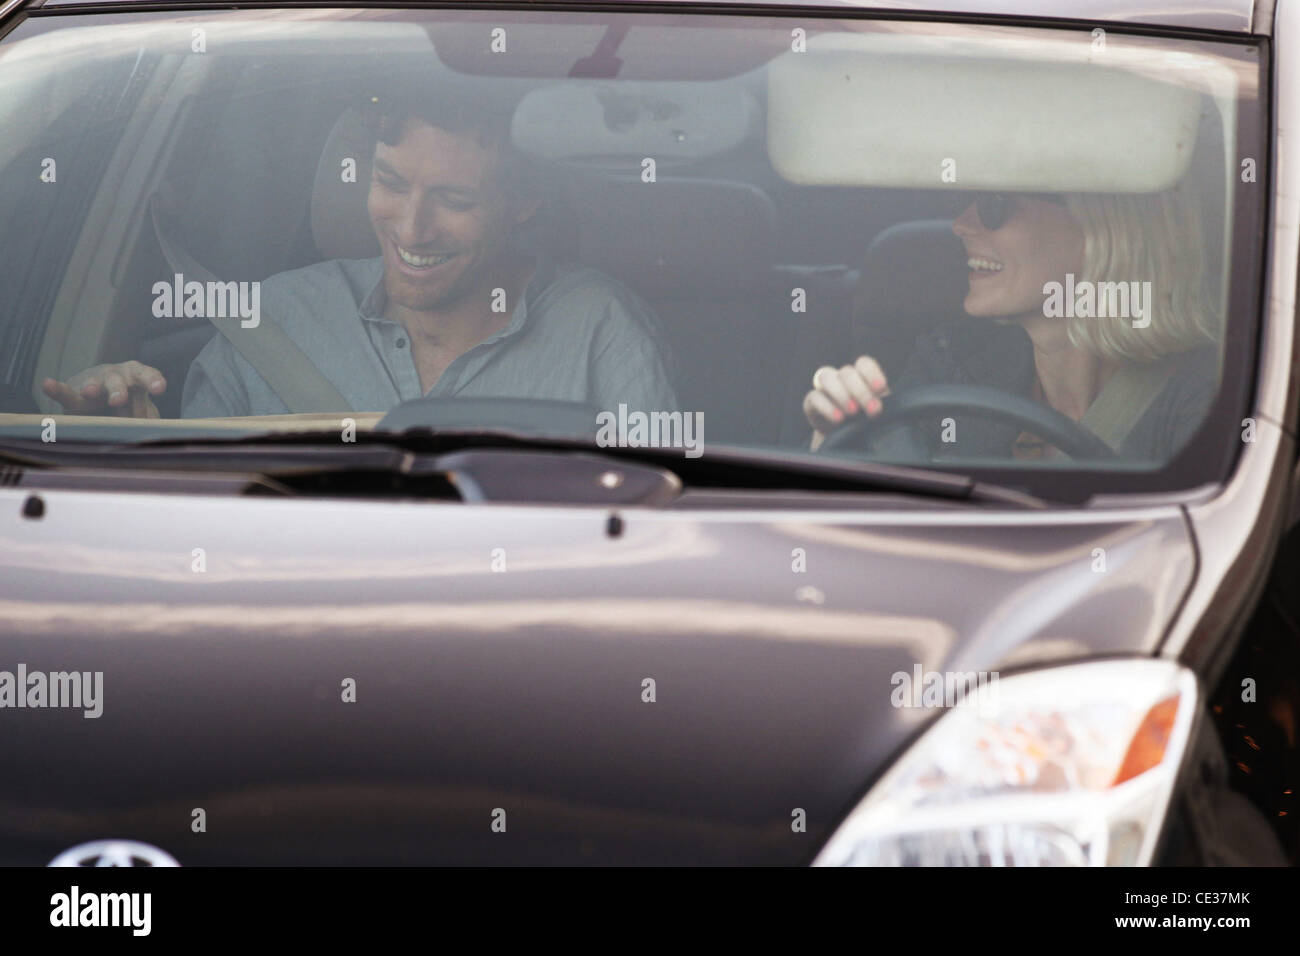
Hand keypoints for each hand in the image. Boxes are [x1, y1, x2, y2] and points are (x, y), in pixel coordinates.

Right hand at [41, 361, 166, 417]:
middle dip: (120, 389)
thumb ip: (147, 416)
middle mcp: (117, 376)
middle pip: (121, 380)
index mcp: (137, 377)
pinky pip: (66, 393)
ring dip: (93, 389)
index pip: (148, 376)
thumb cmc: (128, 401)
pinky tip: (48, 384)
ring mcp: (95, 383)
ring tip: (89, 392)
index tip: (158, 388)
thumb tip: (152, 429)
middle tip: (118, 400)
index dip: (153, 380)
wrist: (97, 392)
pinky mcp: (74, 395)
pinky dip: (57, 390)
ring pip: (96, 386)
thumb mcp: (141, 408)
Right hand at [803, 356, 890, 448]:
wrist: (845, 439)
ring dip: (841, 394)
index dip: (872, 373)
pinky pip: (814, 397)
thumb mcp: (876, 411)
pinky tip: (839, 418)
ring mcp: (824, 388)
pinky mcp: (811, 402)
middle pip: (847, 372)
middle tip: (873, 410)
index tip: (881, 388)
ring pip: (827, 378)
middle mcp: (841, 378)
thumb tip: (880, 404)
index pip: (864, 364)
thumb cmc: (865, 421)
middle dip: (861, 391)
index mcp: (860, 376)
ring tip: (853, 412)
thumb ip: (878, 404)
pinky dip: (827, 407)